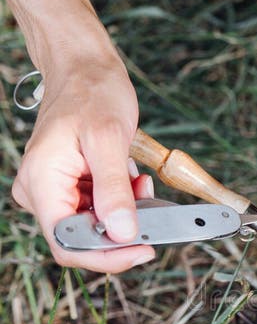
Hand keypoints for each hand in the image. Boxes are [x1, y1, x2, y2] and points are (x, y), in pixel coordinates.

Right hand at [12, 55, 155, 272]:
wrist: (84, 67)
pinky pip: (97, 212)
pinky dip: (121, 203)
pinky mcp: (69, 189)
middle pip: (82, 240)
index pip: (69, 243)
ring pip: (94, 227)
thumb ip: (114, 190)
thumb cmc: (92, 92)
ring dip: (124, 215)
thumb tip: (123, 233)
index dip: (107, 256)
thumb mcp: (108, 138)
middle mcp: (41, 193)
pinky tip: (131, 181)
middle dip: (121, 230)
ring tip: (139, 183)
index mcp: (41, 183)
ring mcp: (53, 192)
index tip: (143, 249)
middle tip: (148, 205)